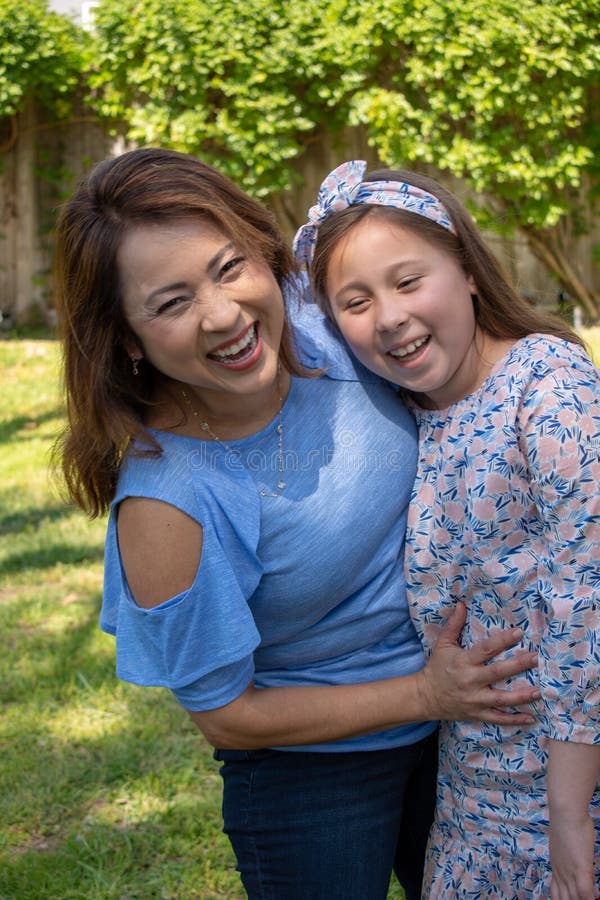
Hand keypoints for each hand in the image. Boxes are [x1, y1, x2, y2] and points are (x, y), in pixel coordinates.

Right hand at [418, 602, 539, 724]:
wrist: (425, 696)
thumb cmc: (437, 667)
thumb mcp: (443, 644)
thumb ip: (454, 624)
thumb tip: (461, 604)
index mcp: (463, 661)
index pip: (486, 649)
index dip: (502, 641)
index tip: (519, 632)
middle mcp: (470, 681)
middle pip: (497, 673)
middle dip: (518, 665)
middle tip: (536, 658)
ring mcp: (475, 700)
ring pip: (501, 699)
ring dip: (521, 696)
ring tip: (539, 691)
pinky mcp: (478, 714)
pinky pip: (498, 718)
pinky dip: (514, 719)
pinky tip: (531, 718)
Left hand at [550, 812, 597, 898]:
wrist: (565, 812)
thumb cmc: (566, 820)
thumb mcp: (562, 842)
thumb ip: (566, 853)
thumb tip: (571, 853)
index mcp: (555, 867)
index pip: (555, 893)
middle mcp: (560, 873)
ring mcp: (569, 873)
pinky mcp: (581, 869)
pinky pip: (585, 893)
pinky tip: (597, 899)